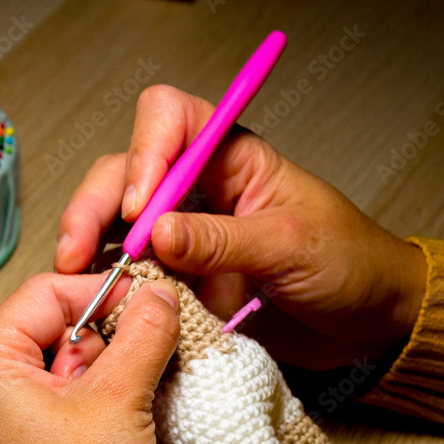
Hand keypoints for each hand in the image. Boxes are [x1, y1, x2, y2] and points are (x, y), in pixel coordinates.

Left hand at [0, 272, 179, 443]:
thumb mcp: (121, 400)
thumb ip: (143, 333)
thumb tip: (157, 294)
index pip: (43, 294)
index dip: (100, 292)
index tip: (145, 301)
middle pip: (43, 327)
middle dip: (97, 339)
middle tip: (134, 363)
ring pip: (46, 363)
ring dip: (92, 371)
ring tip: (120, 402)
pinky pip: (39, 398)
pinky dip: (78, 398)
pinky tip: (105, 422)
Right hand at [54, 85, 426, 368]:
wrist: (368, 324)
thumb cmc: (351, 264)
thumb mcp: (292, 246)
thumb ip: (223, 240)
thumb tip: (154, 232)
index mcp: (232, 157)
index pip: (170, 119)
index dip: (145, 153)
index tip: (140, 208)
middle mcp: (198, 188)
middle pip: (125, 171)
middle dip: (93, 206)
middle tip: (75, 254)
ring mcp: (183, 234)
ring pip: (114, 220)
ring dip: (90, 245)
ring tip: (78, 282)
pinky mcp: (177, 277)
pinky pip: (129, 270)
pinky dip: (107, 282)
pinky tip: (99, 302)